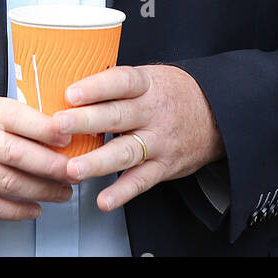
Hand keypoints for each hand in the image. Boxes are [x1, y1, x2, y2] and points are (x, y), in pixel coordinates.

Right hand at [0, 93, 74, 219]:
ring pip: (7, 183)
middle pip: (17, 154)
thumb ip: (8, 116)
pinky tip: (33, 209)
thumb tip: (52, 128)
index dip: (45, 128)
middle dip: (52, 166)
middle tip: (74, 171)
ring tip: (61, 192)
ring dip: (41, 191)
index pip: (17, 116)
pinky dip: (15, 211)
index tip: (68, 135)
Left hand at [55, 64, 224, 211]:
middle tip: (58, 126)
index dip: (96, 87)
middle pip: (117, 116)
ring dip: (97, 162)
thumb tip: (70, 90)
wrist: (218, 115)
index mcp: (148, 86)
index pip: (121, 82)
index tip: (71, 93)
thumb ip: (117, 86)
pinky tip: (104, 200)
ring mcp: (159, 141)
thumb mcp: (151, 78)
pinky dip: (122, 192)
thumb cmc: (174, 94)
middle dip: (85, 122)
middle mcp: (153, 112)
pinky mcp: (164, 166)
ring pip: (126, 152)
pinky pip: (142, 181)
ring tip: (72, 169)